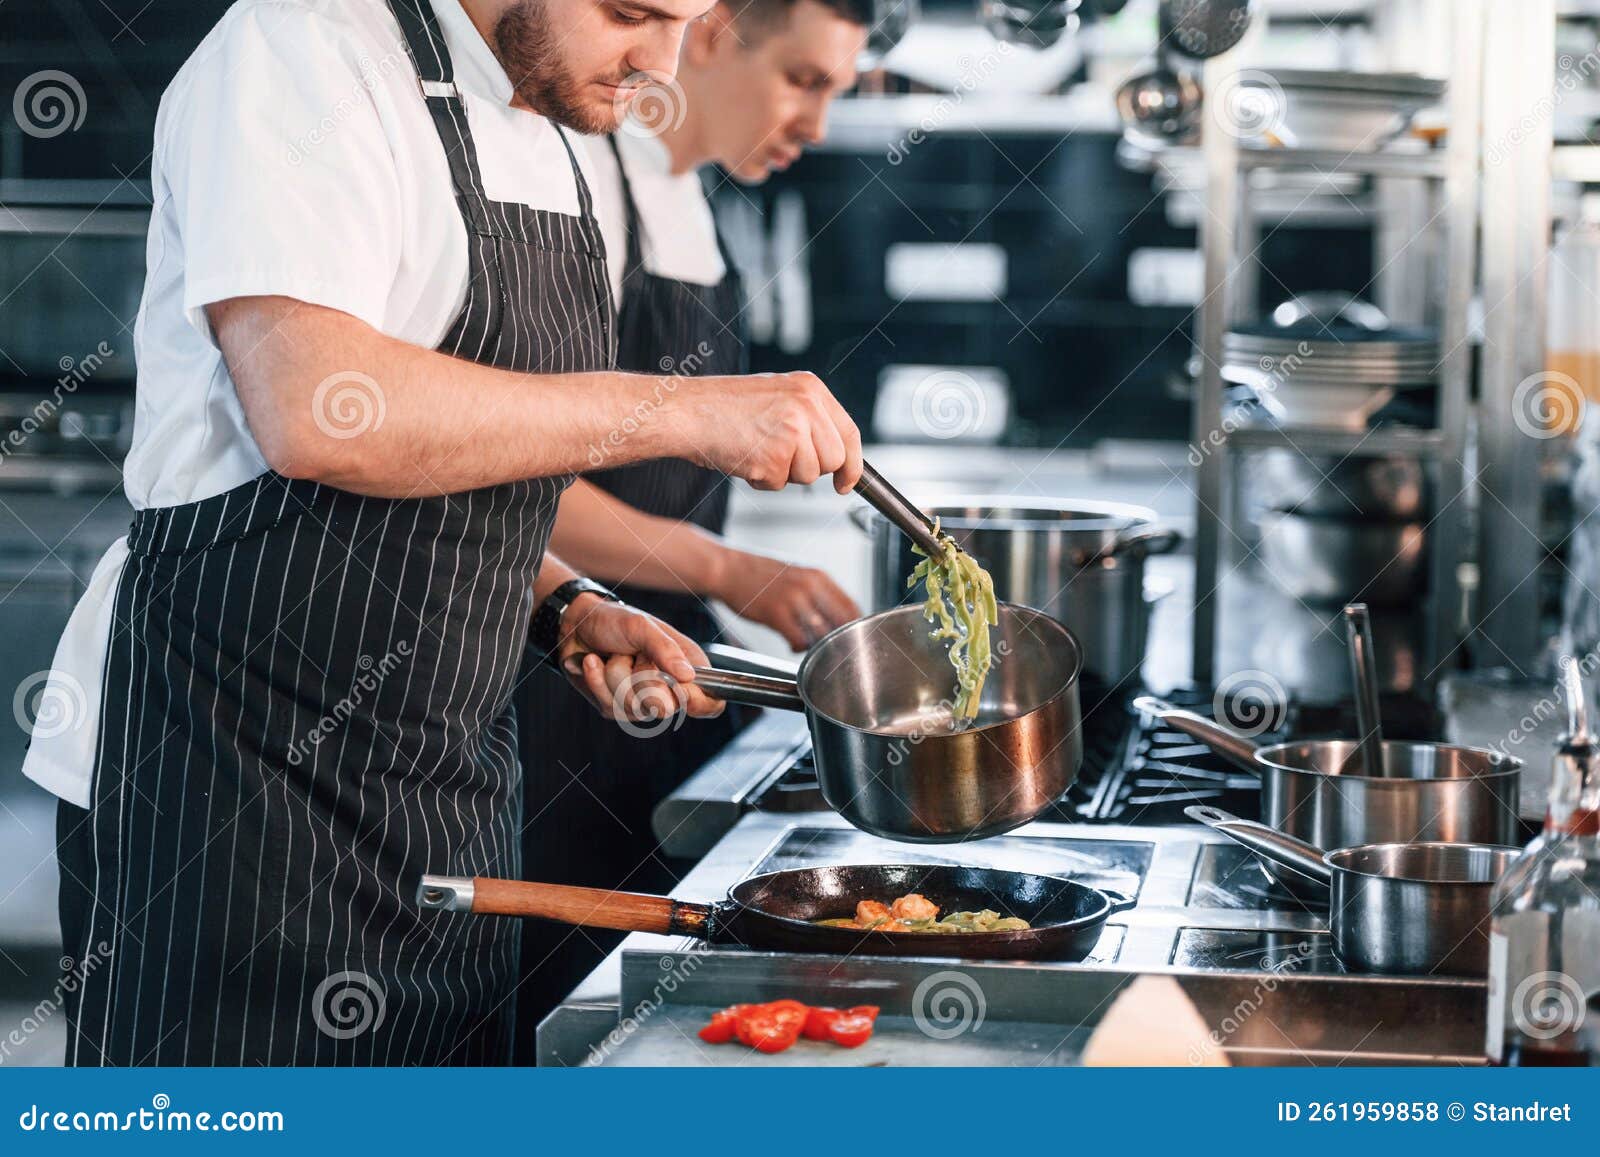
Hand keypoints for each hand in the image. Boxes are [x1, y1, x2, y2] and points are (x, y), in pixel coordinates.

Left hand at [556, 594, 724, 725]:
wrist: (576, 626)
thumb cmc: (614, 621)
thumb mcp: (642, 627)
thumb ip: (665, 650)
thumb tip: (689, 676)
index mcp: (686, 667)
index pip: (710, 702)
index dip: (700, 703)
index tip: (682, 691)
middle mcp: (667, 689)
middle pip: (666, 709)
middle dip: (643, 680)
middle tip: (635, 656)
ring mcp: (641, 701)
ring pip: (633, 707)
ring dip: (615, 675)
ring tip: (613, 655)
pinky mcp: (616, 707)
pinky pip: (610, 707)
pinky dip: (598, 680)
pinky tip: (594, 662)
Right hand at [669, 372, 862, 493]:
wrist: (687, 411)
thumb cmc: (723, 407)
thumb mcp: (777, 398)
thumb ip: (808, 419)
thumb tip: (834, 454)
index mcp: (810, 388)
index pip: (849, 432)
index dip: (852, 464)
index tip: (846, 481)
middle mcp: (807, 405)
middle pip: (834, 459)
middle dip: (811, 469)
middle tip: (780, 458)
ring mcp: (792, 430)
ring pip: (810, 475)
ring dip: (783, 474)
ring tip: (757, 451)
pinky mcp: (775, 455)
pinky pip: (780, 484)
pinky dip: (761, 480)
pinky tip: (745, 457)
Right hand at [715, 553, 859, 650]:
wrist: (728, 569)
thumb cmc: (761, 575)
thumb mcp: (797, 576)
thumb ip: (818, 594)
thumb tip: (837, 618)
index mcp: (819, 577)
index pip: (852, 607)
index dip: (856, 628)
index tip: (852, 639)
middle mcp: (810, 586)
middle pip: (841, 623)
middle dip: (840, 641)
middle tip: (832, 650)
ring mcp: (794, 600)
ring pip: (821, 634)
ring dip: (817, 646)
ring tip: (807, 645)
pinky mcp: (776, 614)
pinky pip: (800, 641)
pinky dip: (799, 648)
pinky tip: (791, 644)